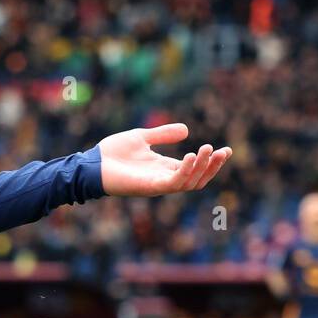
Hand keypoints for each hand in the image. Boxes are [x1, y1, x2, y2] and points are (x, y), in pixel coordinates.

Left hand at [98, 124, 230, 196]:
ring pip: (189, 182)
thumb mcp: (142, 137)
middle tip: (223, 151)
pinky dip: (185, 171)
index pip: (194, 168)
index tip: (226, 150)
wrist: (91, 163)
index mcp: (164, 168)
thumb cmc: (112, 153)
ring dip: (202, 167)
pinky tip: (191, 156)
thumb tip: (187, 130)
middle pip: (197, 178)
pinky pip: (173, 182)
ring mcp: (157, 184)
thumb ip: (163, 134)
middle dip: (212, 166)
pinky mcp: (149, 187)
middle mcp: (164, 178)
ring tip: (208, 150)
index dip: (211, 161)